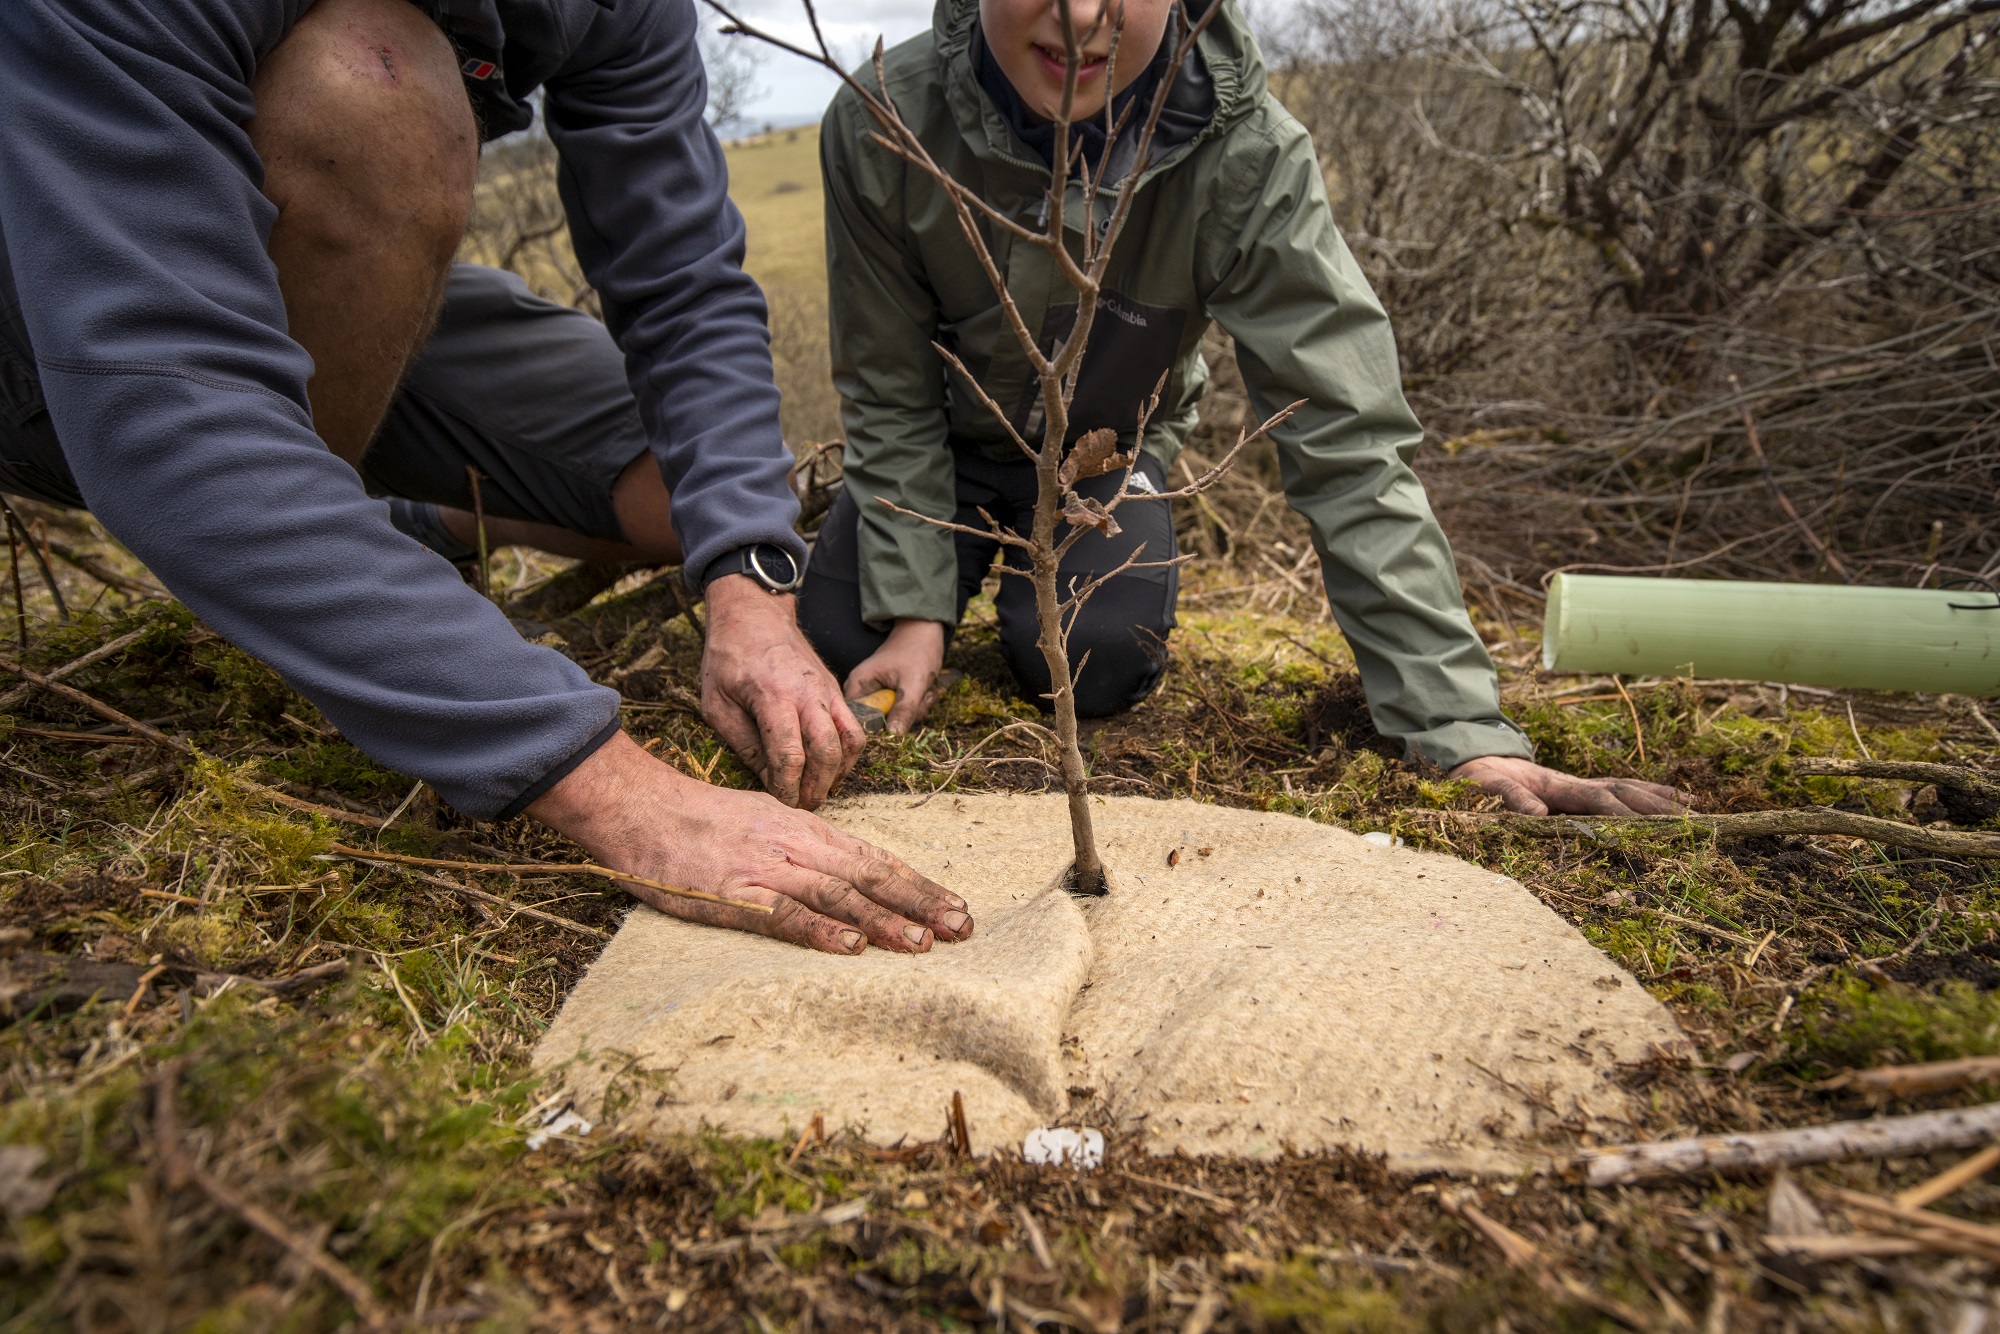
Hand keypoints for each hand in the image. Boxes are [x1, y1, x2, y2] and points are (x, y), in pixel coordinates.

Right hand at [527, 731, 972, 953]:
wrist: (639, 809)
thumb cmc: (698, 819)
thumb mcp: (763, 821)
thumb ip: (802, 846)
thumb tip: (840, 870)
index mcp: (806, 830)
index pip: (875, 858)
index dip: (918, 883)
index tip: (955, 905)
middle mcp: (796, 846)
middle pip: (870, 875)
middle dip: (920, 902)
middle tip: (964, 928)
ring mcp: (766, 870)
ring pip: (837, 894)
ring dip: (882, 920)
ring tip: (922, 943)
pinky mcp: (734, 895)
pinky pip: (783, 915)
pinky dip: (819, 930)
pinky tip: (849, 947)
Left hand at [700, 574, 864, 809]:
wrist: (754, 613)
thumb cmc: (728, 657)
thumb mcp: (716, 703)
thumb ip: (743, 743)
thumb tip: (767, 778)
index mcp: (772, 696)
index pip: (789, 754)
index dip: (787, 787)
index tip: (780, 803)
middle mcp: (807, 693)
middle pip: (827, 752)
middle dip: (816, 787)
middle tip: (803, 805)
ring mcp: (827, 690)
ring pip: (850, 741)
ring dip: (839, 774)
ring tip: (820, 791)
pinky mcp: (836, 691)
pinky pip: (854, 728)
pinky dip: (847, 755)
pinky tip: (829, 769)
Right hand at [844, 618, 946, 732]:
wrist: (924, 631)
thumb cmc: (917, 650)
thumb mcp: (913, 682)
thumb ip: (904, 709)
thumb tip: (894, 735)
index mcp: (858, 685)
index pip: (858, 721)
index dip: (880, 728)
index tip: (905, 717)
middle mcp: (862, 692)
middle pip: (880, 724)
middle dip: (907, 714)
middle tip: (922, 697)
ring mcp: (876, 695)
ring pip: (895, 720)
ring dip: (916, 710)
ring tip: (926, 691)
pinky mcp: (889, 697)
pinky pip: (902, 713)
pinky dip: (917, 706)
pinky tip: (925, 692)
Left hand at [1449, 755, 1687, 815]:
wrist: (1473, 756)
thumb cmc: (1479, 777)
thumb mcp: (1486, 787)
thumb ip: (1509, 798)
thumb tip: (1536, 812)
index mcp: (1556, 786)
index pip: (1598, 801)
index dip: (1621, 816)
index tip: (1644, 833)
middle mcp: (1575, 783)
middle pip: (1624, 792)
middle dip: (1657, 807)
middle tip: (1692, 822)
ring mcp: (1579, 785)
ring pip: (1627, 789)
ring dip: (1660, 799)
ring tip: (1695, 809)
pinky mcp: (1578, 790)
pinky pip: (1619, 792)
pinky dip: (1646, 796)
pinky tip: (1667, 802)